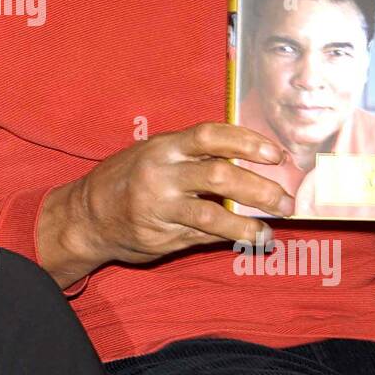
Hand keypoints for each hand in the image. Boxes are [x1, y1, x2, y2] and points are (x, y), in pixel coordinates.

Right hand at [38, 122, 294, 285]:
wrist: (87, 216)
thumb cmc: (128, 177)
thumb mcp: (155, 154)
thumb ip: (193, 155)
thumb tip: (249, 160)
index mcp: (164, 148)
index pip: (211, 136)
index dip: (247, 141)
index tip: (277, 153)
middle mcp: (162, 175)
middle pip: (220, 175)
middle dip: (260, 188)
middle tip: (286, 200)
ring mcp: (160, 209)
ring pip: (213, 216)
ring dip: (248, 225)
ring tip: (269, 231)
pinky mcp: (161, 237)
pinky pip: (202, 237)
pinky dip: (229, 238)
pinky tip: (248, 239)